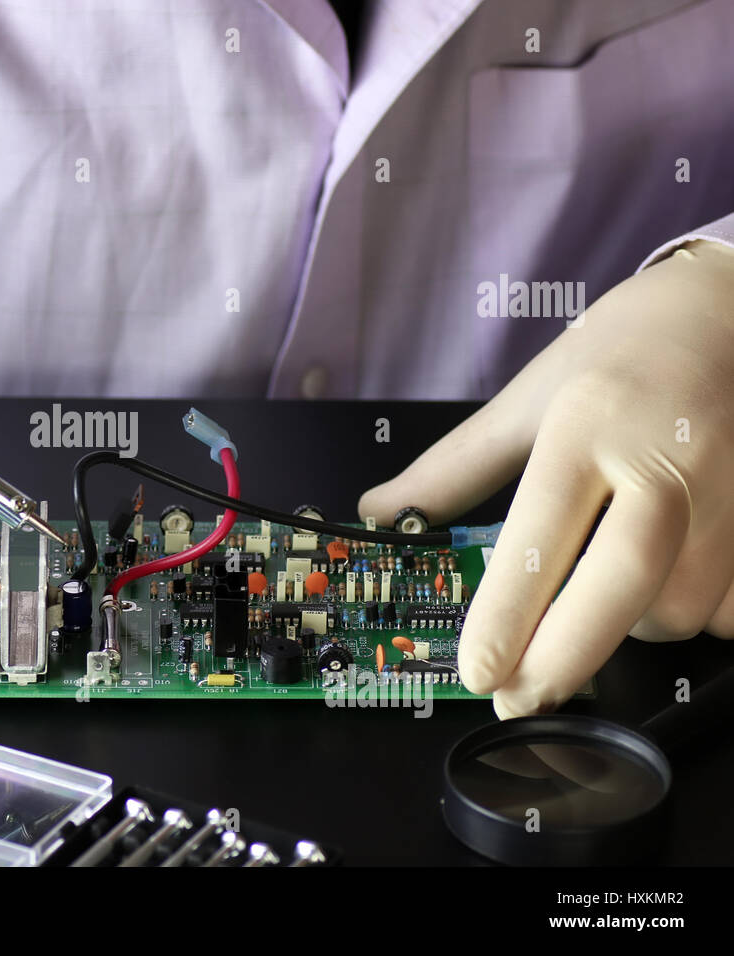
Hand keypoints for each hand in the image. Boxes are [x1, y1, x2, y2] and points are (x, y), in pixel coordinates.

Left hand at [359, 240, 733, 717]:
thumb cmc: (621, 352)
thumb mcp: (529, 396)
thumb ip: (454, 466)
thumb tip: (379, 510)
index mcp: (588, 425)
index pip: (540, 537)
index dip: (508, 617)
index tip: (479, 671)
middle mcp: (668, 459)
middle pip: (622, 588)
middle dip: (564, 659)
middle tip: (518, 697)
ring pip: (682, 609)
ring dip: (630, 626)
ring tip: (601, 593)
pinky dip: (698, 611)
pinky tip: (672, 576)